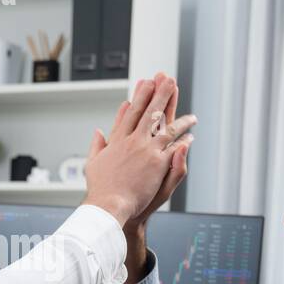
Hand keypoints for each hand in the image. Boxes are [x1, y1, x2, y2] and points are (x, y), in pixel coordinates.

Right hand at [82, 73, 196, 224]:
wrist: (109, 204)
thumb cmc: (100, 188)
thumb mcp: (93, 163)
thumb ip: (97, 145)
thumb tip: (98, 132)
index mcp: (117, 140)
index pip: (131, 113)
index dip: (140, 96)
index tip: (146, 83)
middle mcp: (132, 141)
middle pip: (149, 112)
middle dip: (159, 94)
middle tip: (167, 79)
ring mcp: (146, 150)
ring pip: (165, 126)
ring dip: (177, 113)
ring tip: (188, 108)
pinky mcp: (157, 163)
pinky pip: (173, 146)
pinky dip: (182, 137)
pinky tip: (190, 131)